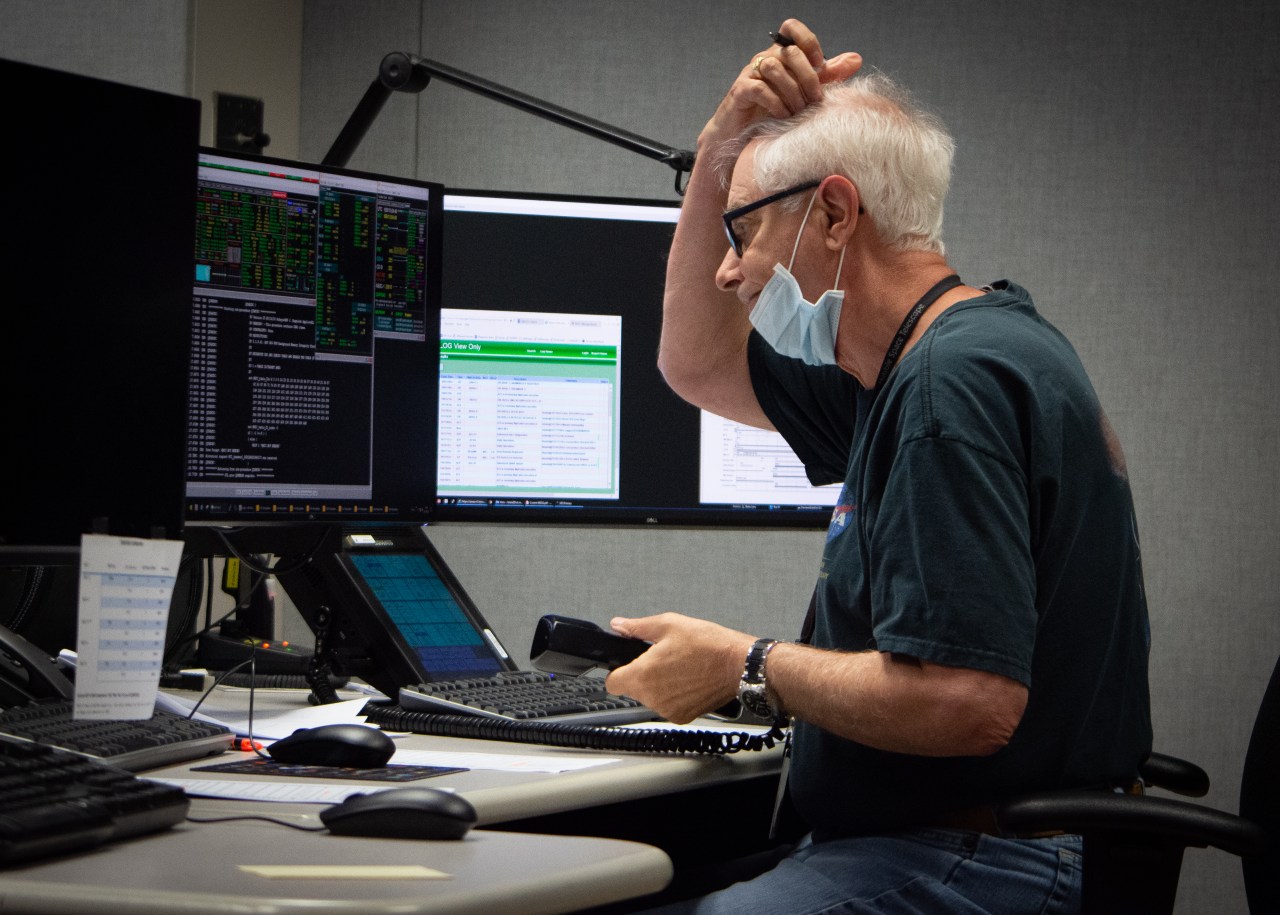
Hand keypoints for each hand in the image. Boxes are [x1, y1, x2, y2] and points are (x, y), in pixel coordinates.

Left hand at [604, 613, 755, 722]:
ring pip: (650, 698)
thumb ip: (638, 627)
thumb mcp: (670, 624)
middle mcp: (653, 698)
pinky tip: (687, 680)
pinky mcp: (682, 717)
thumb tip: (619, 625)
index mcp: (644, 675)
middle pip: (632, 689)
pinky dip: (673, 696)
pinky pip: (667, 706)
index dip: (617, 671)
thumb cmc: (709, 645)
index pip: (612, 683)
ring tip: (679, 667)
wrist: (738, 666)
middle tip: (662, 658)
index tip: (627, 664)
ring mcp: (668, 710)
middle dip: (642, 675)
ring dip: (658, 686)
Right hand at [698, 18, 862, 149]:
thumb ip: (829, 75)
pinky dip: (775, 102)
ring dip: (792, 91)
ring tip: (799, 111)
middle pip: (789, 52)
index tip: (819, 64)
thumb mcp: (806, 91)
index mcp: (781, 55)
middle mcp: (764, 59)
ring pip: (774, 67)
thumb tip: (856, 59)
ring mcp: (750, 74)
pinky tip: (783, 115)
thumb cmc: (775, 112)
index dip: (808, 41)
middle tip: (815, 99)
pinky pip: (759, 89)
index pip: (791, 29)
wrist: (743, 136)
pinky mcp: (739, 91)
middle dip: (807, 76)